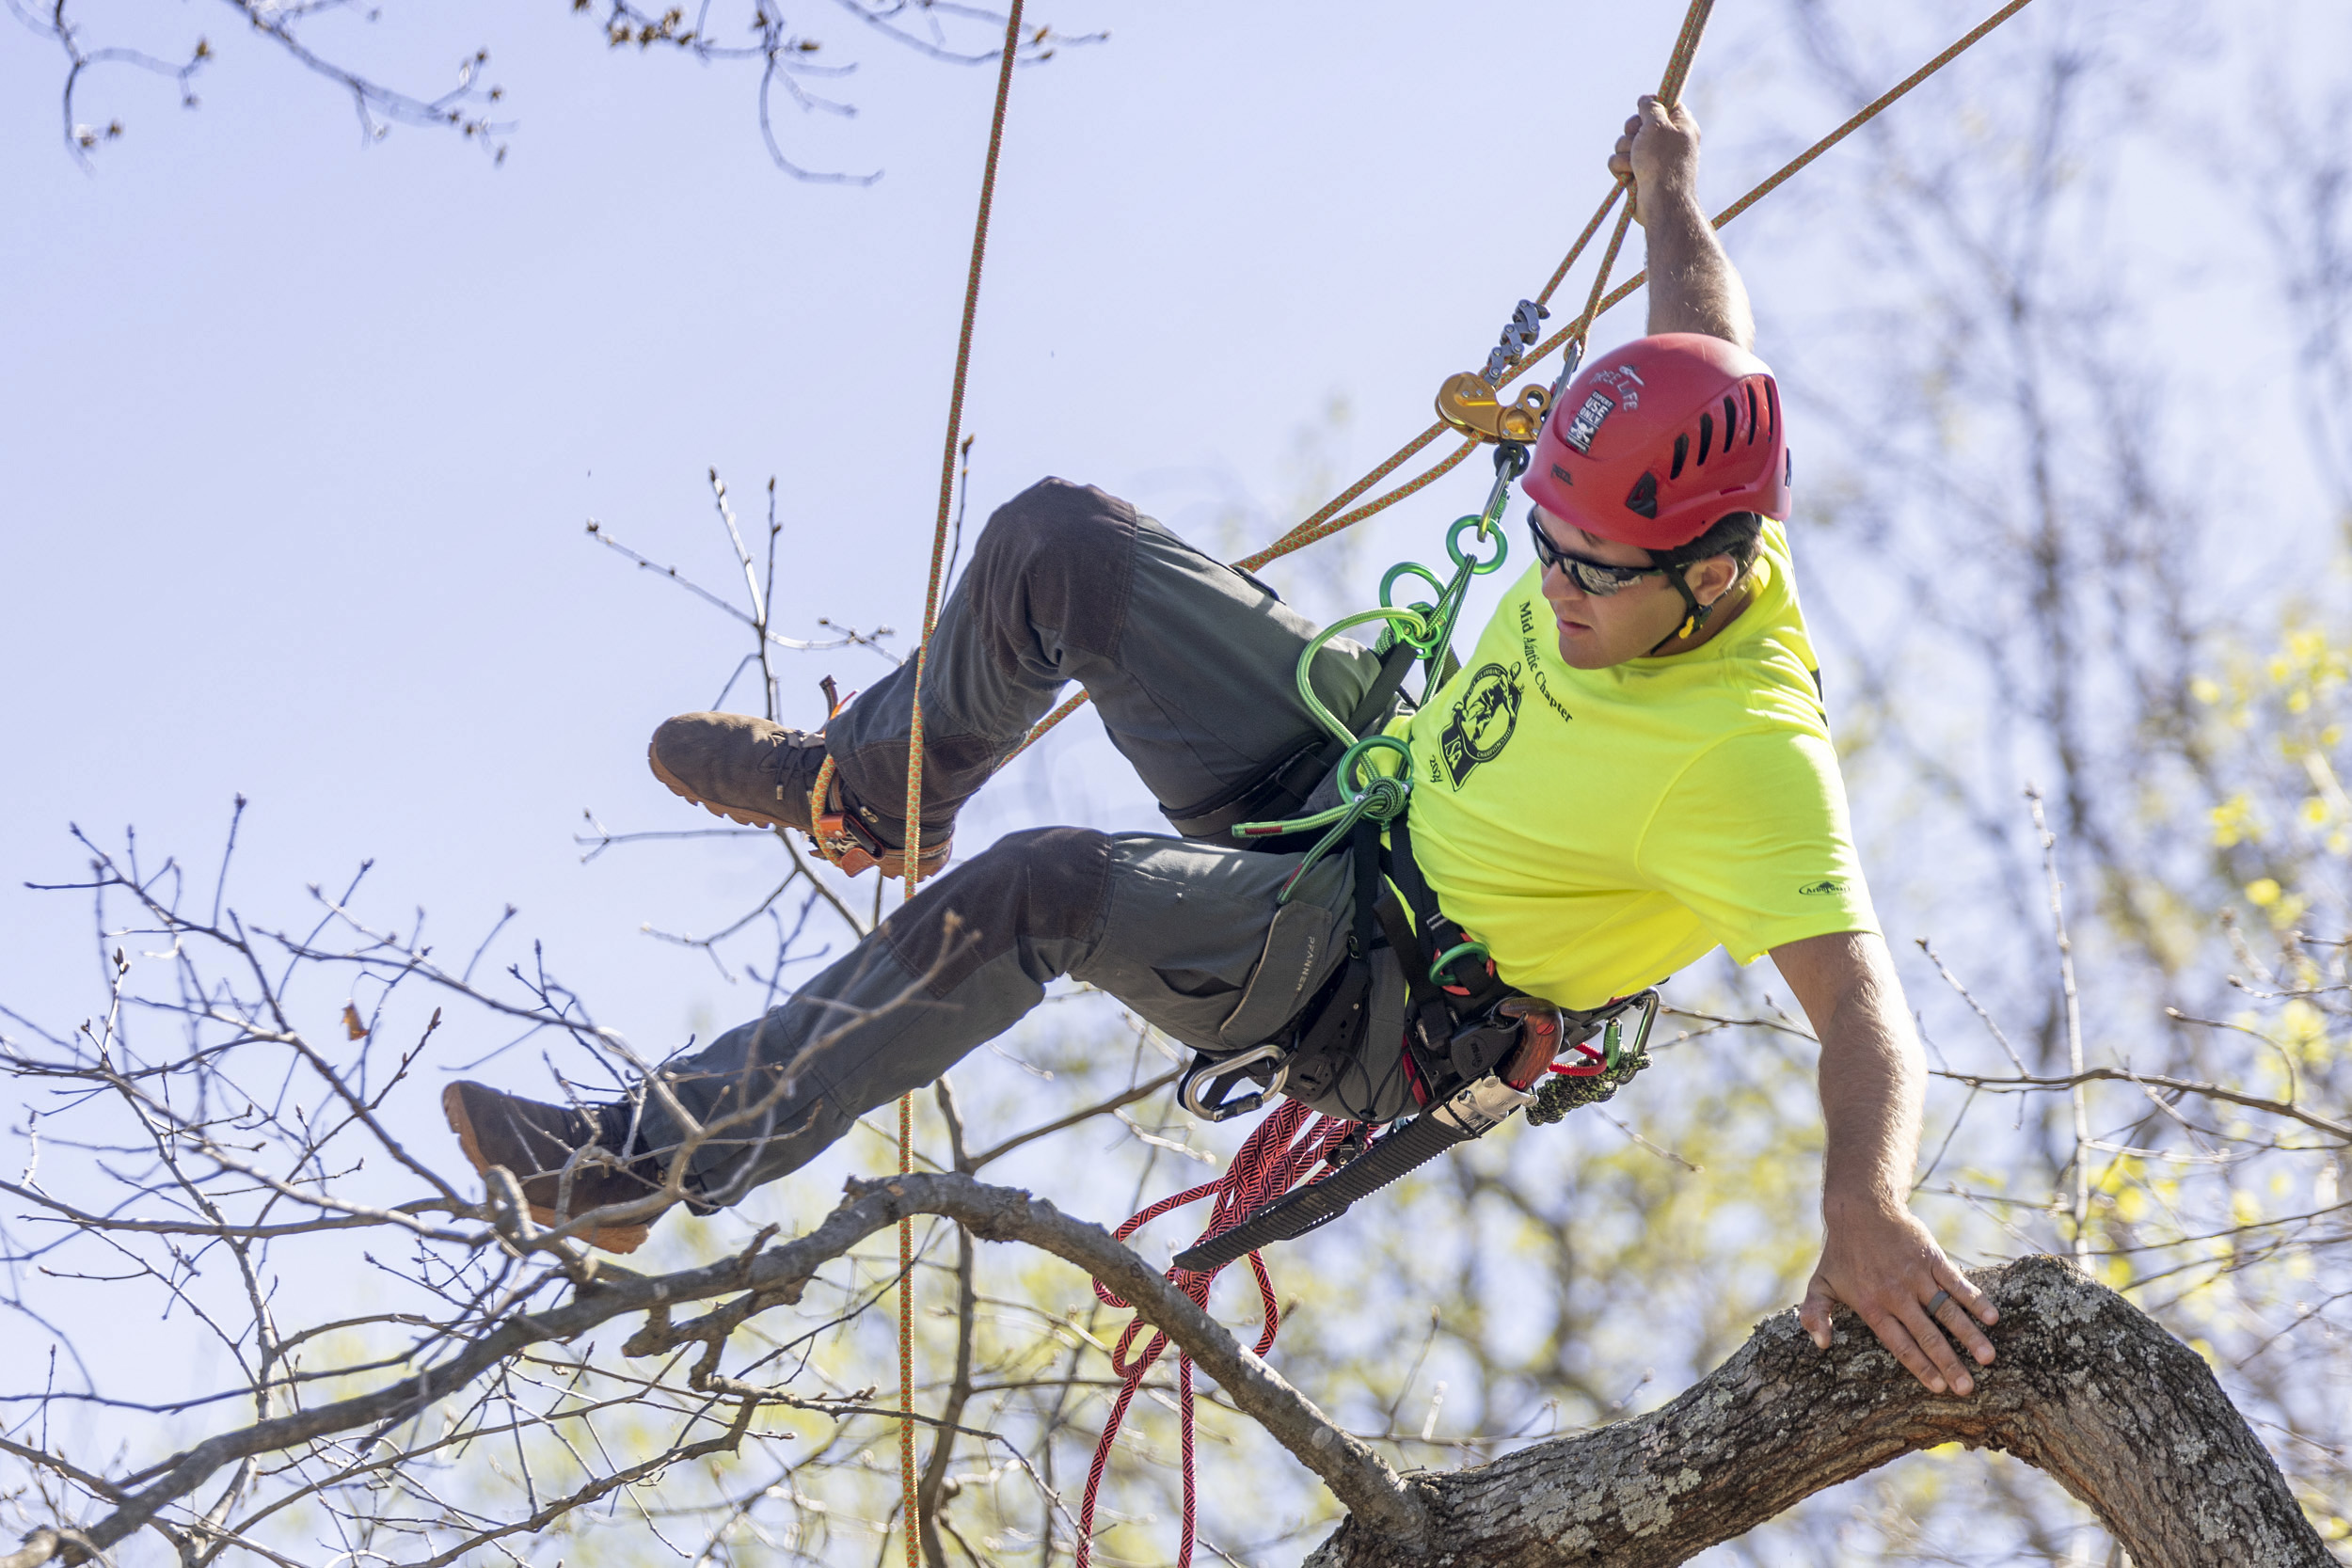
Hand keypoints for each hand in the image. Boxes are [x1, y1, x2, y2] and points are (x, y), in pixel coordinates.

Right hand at [1605, 94, 1701, 226]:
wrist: (1660, 201)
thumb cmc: (1662, 161)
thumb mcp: (1658, 125)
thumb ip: (1650, 107)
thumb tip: (1645, 99)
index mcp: (1680, 125)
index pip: (1665, 104)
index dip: (1651, 105)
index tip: (1645, 110)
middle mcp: (1666, 140)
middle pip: (1638, 122)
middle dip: (1632, 131)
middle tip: (1639, 139)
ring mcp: (1650, 158)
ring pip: (1624, 143)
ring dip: (1625, 151)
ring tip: (1636, 163)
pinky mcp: (1636, 174)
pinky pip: (1618, 162)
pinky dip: (1620, 167)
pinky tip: (1630, 175)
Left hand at [1799, 1195, 1998, 1394]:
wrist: (1861, 1210)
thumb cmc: (1841, 1253)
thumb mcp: (1820, 1283)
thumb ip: (1814, 1314)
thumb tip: (1820, 1344)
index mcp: (1873, 1306)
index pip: (1900, 1345)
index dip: (1921, 1367)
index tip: (1940, 1388)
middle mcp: (1897, 1294)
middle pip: (1927, 1335)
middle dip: (1949, 1363)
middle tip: (1968, 1388)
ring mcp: (1916, 1276)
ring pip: (1947, 1311)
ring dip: (1969, 1335)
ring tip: (1989, 1358)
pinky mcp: (1932, 1258)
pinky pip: (1957, 1282)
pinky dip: (1975, 1299)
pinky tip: (1992, 1318)